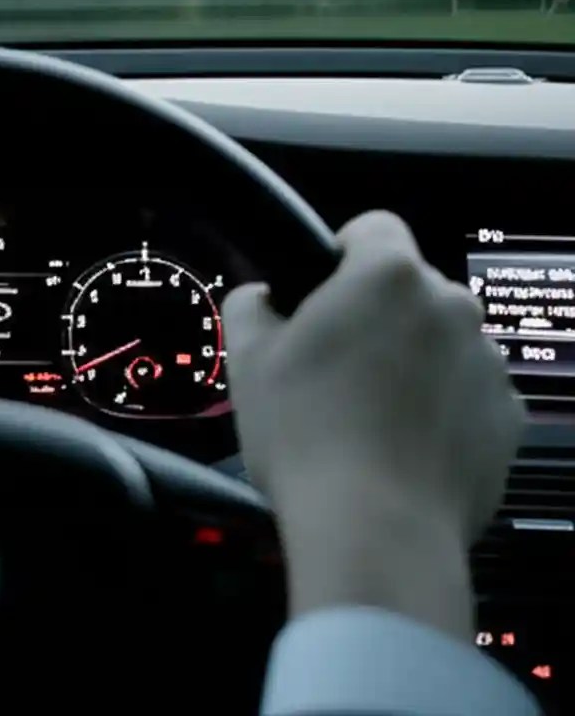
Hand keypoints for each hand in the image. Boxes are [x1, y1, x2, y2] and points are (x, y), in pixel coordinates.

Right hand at [223, 210, 522, 638]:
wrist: (376, 529)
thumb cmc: (305, 435)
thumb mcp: (248, 362)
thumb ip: (252, 306)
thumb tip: (265, 297)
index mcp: (387, 276)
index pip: (372, 227)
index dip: (340, 257)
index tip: (319, 300)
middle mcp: (452, 306)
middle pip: (409, 292)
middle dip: (377, 320)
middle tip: (332, 372)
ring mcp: (489, 362)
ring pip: (441, 345)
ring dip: (411, 366)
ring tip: (366, 422)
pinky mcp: (509, 417)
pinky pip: (467, 397)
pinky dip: (440, 413)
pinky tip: (401, 451)